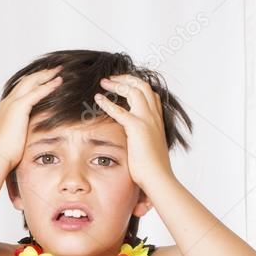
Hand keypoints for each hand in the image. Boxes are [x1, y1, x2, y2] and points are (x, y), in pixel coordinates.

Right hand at [0, 66, 62, 169]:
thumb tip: (29, 135)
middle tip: (55, 69)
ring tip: (60, 70)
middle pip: (26, 81)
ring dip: (47, 75)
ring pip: (31, 81)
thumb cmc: (4, 153)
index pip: (20, 89)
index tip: (45, 79)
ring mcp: (12, 103)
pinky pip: (37, 91)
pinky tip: (59, 82)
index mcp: (5, 108)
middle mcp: (7, 102)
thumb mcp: (13, 137)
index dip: (34, 82)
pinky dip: (49, 85)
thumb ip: (21, 130)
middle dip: (41, 74)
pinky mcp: (19, 107)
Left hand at [94, 75, 173, 189]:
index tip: (123, 84)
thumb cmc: (152, 168)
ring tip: (104, 83)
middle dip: (126, 79)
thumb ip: (142, 139)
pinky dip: (107, 102)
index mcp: (157, 120)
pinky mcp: (137, 128)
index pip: (150, 94)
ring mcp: (147, 120)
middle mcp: (154, 116)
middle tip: (110, 78)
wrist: (158, 177)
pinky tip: (97, 98)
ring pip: (134, 91)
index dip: (137, 86)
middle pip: (143, 87)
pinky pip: (120, 110)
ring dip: (118, 84)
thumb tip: (135, 142)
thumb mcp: (148, 147)